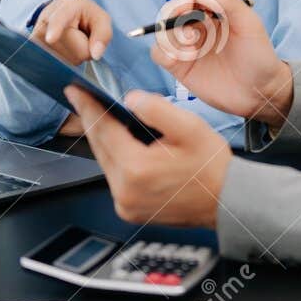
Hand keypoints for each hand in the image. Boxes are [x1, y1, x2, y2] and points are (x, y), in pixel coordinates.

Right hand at [31, 0, 111, 67]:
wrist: (63, 11)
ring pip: (66, 62)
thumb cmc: (84, 15)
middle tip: (80, 35)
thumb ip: (103, 34)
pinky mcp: (33, 50)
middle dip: (84, 49)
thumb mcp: (101, 19)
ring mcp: (36, 36)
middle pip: (75, 51)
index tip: (51, 38)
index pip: (60, 19)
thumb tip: (95, 55)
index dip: (55, 29)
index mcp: (66, 6)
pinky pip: (56, 66)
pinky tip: (61, 48)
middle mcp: (46, 19)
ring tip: (70, 40)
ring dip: (73, 56)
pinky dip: (64, 60)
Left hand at [65, 86, 229, 226]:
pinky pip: (114, 177)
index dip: (88, 106)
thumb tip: (129, 99)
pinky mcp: (129, 210)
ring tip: (100, 115)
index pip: (103, 130)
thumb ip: (157, 109)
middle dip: (90, 120)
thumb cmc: (211, 166)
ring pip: (105, 162)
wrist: (226, 201)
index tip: (75, 90)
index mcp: (136, 169)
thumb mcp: (190, 127)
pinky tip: (118, 142)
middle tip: (81, 97)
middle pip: (99, 147)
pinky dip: (113, 157)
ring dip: (102, 139)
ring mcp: (125, 204)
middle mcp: (124, 191)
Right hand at [149, 0, 293, 126]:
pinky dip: (162, 53)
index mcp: (213, 13)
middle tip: (189, 31)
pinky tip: (181, 58)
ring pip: (163, 33)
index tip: (188, 7)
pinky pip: (159, 55)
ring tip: (191, 47)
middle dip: (173, 17)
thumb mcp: (249, 22)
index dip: (185, 0)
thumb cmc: (258, 55)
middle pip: (171, 13)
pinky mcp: (180, 67)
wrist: (259, 91)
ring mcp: (188, 47)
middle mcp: (198, 28)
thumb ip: (227, 1)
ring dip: (170, 37)